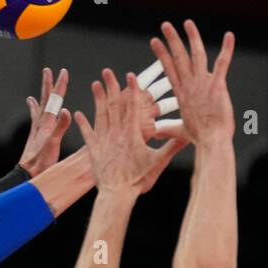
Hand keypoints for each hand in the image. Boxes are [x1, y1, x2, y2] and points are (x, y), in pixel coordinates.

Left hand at [19, 67, 72, 175]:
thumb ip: (60, 127)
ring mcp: (37, 129)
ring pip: (41, 106)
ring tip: (43, 84)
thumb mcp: (53, 144)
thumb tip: (65, 110)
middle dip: (49, 84)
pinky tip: (32, 104)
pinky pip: (35, 117)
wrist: (28, 173)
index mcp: (47, 123)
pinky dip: (35, 108)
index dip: (60, 85)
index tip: (63, 72)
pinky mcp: (36, 135)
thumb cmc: (41, 161)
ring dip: (42, 94)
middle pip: (45, 99)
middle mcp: (41, 123)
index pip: (55, 100)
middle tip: (49, 70)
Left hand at [73, 68, 188, 196]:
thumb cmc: (138, 181)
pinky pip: (87, 134)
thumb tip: (189, 136)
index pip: (133, 108)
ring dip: (98, 99)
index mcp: (132, 135)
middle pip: (114, 106)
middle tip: (108, 72)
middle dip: (112, 87)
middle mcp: (116, 134)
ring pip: (100, 115)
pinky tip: (78, 113)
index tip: (131, 76)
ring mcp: (103, 141)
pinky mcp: (94, 151)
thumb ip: (172, 147)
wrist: (117, 195)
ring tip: (96, 84)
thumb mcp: (158, 163)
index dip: (132, 90)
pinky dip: (83, 123)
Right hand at [149, 19, 234, 145]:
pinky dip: (227, 49)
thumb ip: (168, 129)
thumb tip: (154, 133)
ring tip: (188, 23)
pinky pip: (222, 63)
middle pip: (179, 57)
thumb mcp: (181, 132)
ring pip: (197, 55)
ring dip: (192, 37)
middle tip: (165, 25)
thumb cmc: (200, 138)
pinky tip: (229, 36)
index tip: (155, 41)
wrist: (212, 142)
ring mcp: (204, 84)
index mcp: (182, 94)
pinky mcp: (218, 85)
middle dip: (172, 40)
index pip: (169, 69)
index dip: (162, 54)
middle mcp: (190, 85)